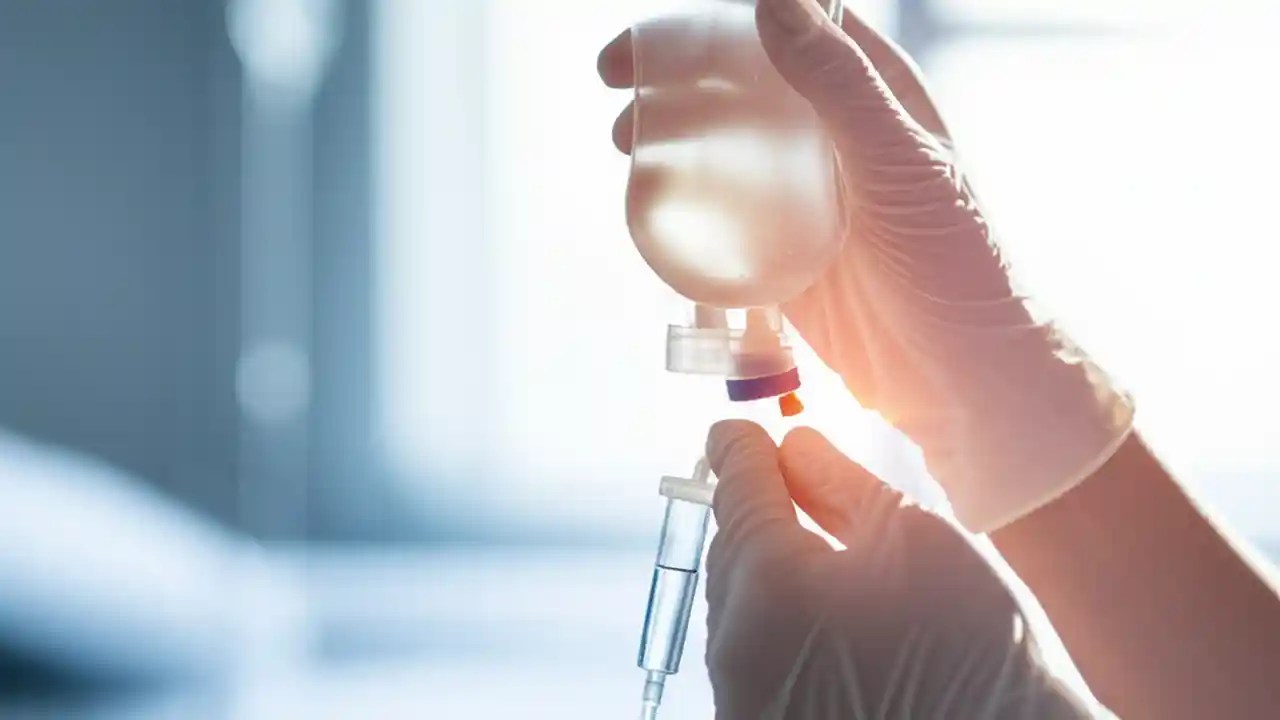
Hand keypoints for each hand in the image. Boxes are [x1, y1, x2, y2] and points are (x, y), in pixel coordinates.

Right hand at [600, 0, 1131, 531]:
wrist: (961, 375)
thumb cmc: (954, 260)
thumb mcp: (896, 159)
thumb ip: (838, 82)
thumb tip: (773, 0)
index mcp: (874, 95)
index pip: (791, 29)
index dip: (723, 21)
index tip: (660, 34)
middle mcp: (836, 138)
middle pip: (743, 87)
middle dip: (678, 79)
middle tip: (620, 88)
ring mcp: (807, 199)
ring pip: (726, 150)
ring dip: (673, 140)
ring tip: (628, 146)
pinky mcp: (784, 253)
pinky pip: (724, 218)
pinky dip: (685, 206)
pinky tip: (653, 207)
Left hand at [703, 420, 1092, 718]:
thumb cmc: (979, 652)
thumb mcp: (917, 541)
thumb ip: (840, 483)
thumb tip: (792, 446)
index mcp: (773, 588)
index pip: (739, 495)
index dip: (739, 454)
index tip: (734, 432)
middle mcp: (737, 653)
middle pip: (730, 553)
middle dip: (755, 515)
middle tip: (783, 483)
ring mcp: (741, 702)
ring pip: (734, 611)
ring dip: (762, 575)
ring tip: (814, 557)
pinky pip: (748, 663)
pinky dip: (771, 631)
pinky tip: (818, 623)